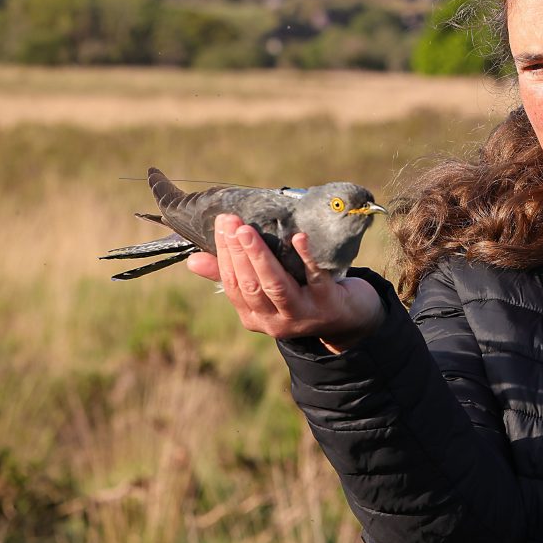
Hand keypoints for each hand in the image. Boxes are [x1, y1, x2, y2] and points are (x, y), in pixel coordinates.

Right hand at [187, 214, 383, 352]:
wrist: (350, 318)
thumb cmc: (302, 295)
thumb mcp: (266, 290)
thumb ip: (232, 276)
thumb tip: (192, 261)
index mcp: (254, 317)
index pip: (233, 284)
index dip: (224, 255)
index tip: (221, 224)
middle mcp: (274, 321)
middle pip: (250, 285)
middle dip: (238, 252)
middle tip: (231, 221)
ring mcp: (302, 313)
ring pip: (275, 285)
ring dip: (259, 256)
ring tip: (248, 231)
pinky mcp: (328, 303)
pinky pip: (314, 278)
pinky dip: (305, 257)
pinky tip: (298, 237)